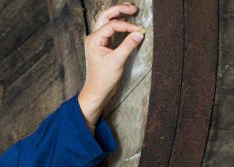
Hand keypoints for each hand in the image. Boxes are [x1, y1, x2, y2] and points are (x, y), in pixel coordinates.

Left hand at [78, 3, 145, 130]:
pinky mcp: (103, 47)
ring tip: (131, 11)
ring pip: (108, 21)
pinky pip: (111, 31)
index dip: (127, 26)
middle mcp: (94, 38)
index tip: (139, 30)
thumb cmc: (103, 80)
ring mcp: (98, 42)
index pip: (113, 25)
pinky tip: (128, 24)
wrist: (97, 92)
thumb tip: (139, 33)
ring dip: (119, 15)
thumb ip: (128, 45)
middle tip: (134, 8)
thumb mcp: (117, 61)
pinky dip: (120, 25)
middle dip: (120, 10)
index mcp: (94, 40)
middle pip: (106, 16)